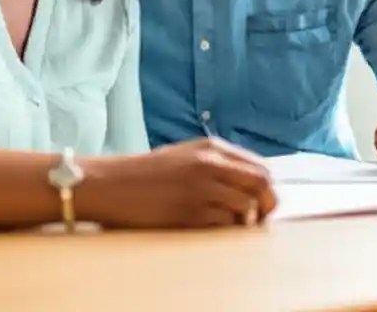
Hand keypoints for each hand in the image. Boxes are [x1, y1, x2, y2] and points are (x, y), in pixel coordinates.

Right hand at [80, 138, 276, 227]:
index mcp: (211, 148)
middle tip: (259, 218)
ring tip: (232, 225)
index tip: (262, 202)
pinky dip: (225, 228)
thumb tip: (249, 183)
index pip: (259, 166)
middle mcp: (211, 164)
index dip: (266, 187)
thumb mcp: (184, 155)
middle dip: (267, 204)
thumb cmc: (145, 173)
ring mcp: (201, 188)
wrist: (110, 184)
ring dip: (246, 220)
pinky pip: (225, 223)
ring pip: (248, 205)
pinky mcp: (190, 211)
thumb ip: (216, 163)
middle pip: (261, 184)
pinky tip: (212, 228)